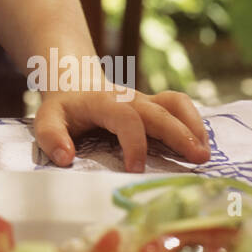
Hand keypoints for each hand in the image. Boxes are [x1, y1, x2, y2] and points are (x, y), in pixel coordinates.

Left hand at [33, 86, 210, 173]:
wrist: (74, 82)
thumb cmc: (63, 108)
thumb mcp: (47, 119)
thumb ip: (52, 137)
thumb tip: (65, 158)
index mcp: (103, 102)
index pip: (125, 117)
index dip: (134, 142)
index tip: (136, 169)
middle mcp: (129, 98)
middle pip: (160, 110)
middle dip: (180, 133)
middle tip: (198, 159)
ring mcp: (145, 100)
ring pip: (176, 103)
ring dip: (194, 125)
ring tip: (204, 154)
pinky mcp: (155, 105)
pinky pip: (180, 107)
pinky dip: (194, 123)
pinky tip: (201, 146)